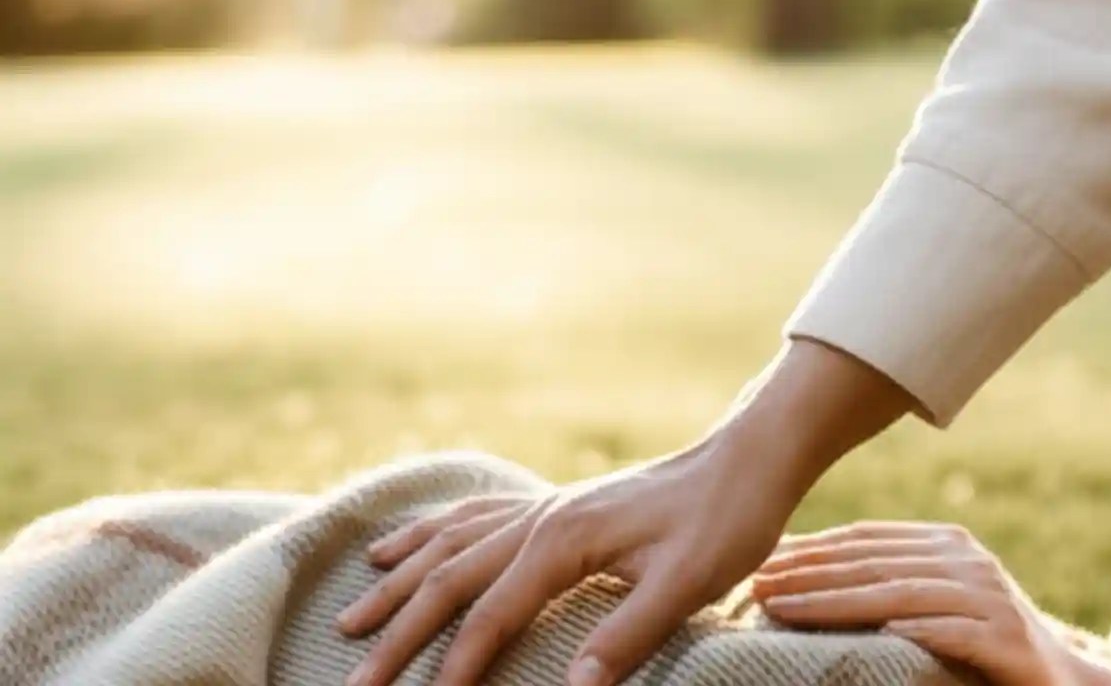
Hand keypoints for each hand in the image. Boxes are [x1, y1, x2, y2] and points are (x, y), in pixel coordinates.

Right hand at [335, 339, 910, 685]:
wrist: (746, 460)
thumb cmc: (724, 522)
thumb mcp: (688, 583)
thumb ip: (626, 634)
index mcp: (562, 540)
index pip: (491, 615)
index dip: (454, 667)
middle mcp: (538, 519)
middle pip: (449, 579)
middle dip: (398, 632)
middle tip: (351, 681)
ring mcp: (543, 507)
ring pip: (449, 545)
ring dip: (398, 582)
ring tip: (352, 613)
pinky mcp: (555, 506)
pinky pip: (472, 518)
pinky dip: (429, 534)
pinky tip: (405, 542)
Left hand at [753, 521, 1083, 685]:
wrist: (1068, 683)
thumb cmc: (986, 644)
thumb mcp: (934, 601)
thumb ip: (889, 581)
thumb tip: (807, 575)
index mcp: (946, 542)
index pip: (865, 539)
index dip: (811, 548)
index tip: (761, 561)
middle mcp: (967, 559)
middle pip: (871, 563)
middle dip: (807, 573)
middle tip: (755, 583)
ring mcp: (988, 595)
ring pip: (895, 593)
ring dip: (832, 600)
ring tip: (782, 607)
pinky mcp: (1004, 637)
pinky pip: (945, 630)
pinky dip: (904, 629)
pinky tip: (864, 631)